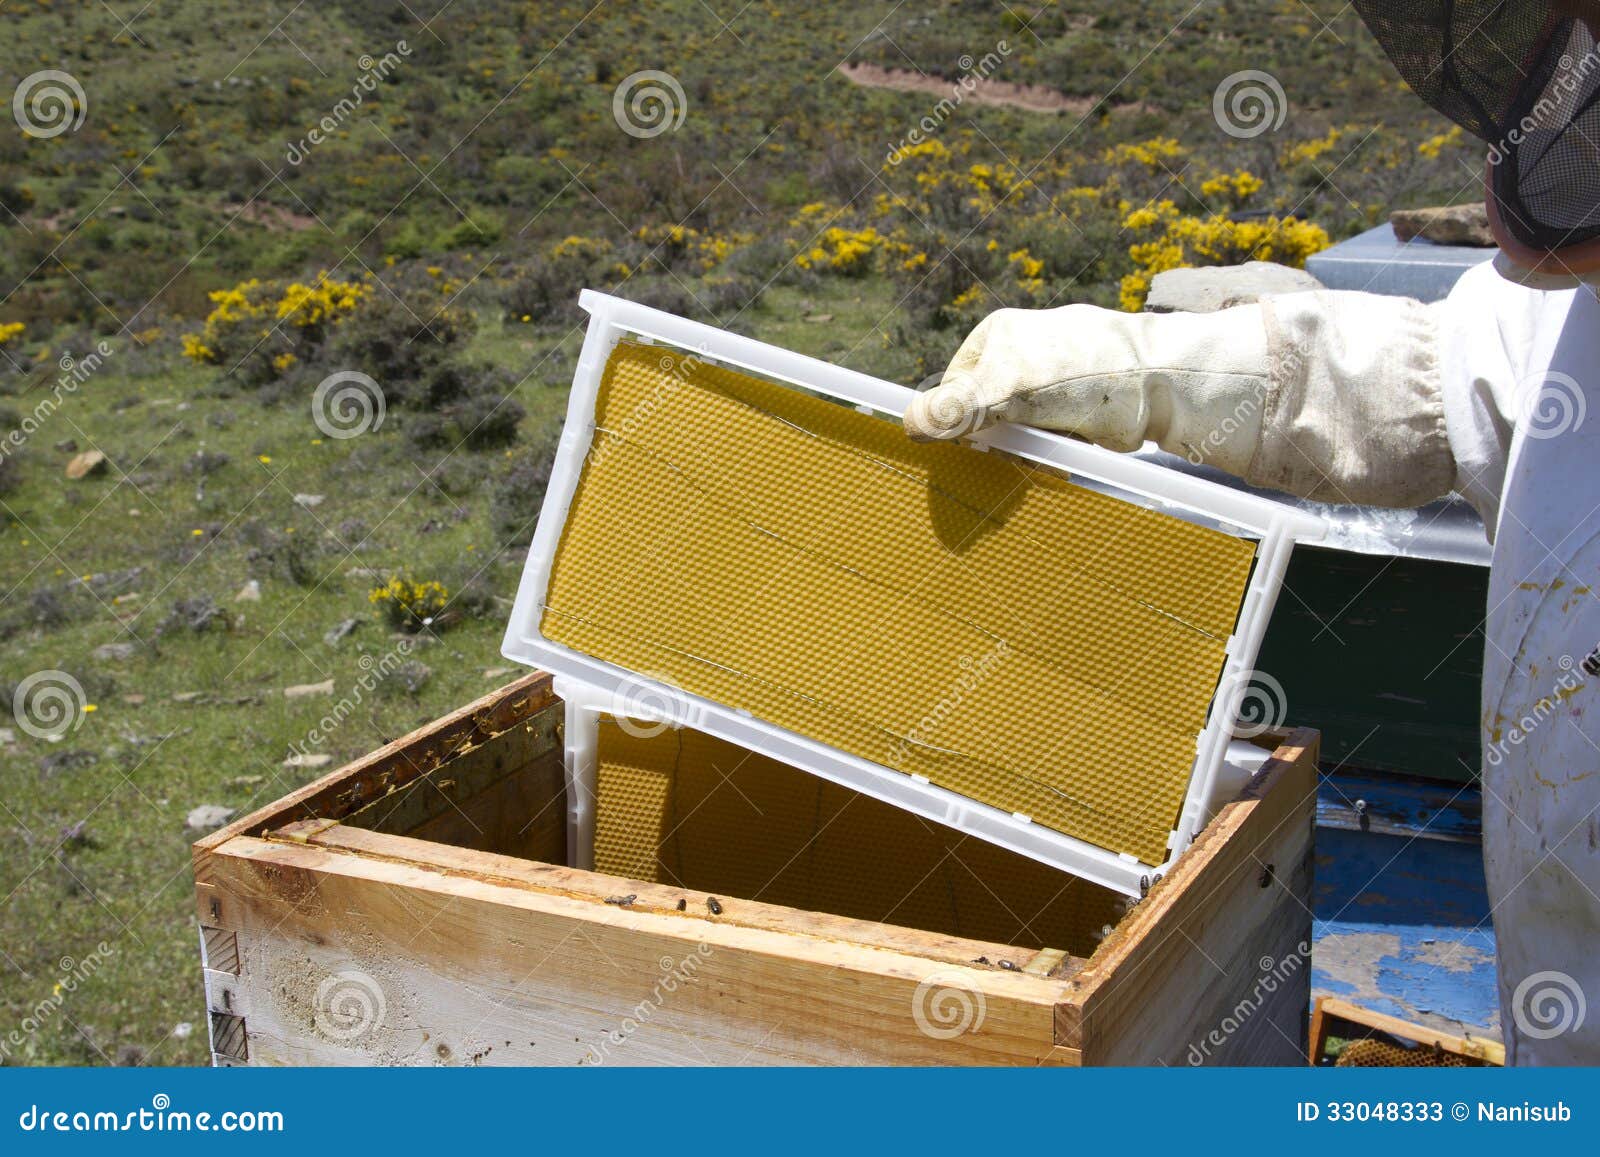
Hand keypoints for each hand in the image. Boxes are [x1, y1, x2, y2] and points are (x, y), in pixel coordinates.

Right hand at [901, 303, 1269, 476]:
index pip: (954, 392)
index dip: (964, 425)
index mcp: (995, 338)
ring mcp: (1051, 377)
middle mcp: (1020, 353)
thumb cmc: (1081, 376)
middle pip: (986, 415)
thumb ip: (958, 409)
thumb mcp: (1009, 392)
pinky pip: (1050, 436)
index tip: (983, 443)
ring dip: (1033, 450)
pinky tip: (1075, 449)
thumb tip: (908, 421)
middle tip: (1026, 450)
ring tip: (1058, 447)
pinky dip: (1059, 451)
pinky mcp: (1078, 402)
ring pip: (1019, 430)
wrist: (1161, 383)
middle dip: (1004, 441)